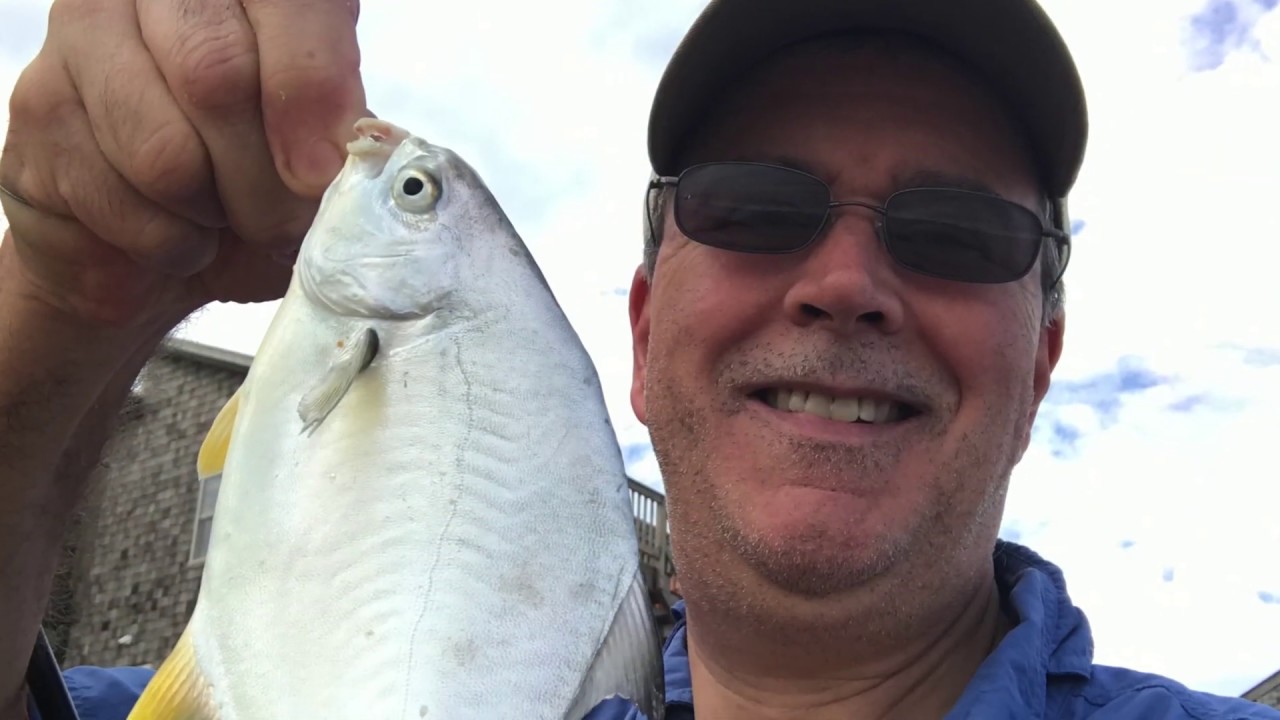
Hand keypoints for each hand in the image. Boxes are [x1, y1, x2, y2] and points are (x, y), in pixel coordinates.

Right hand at [0, 0, 369, 332]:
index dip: (310, 87)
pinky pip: (118, 198)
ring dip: (212, 212)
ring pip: (161, 148)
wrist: (166, 258)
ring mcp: (83, 37)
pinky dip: (169, 242)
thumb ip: (340, 139)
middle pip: (216, 74)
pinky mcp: (37, 109)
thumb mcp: (321, 163)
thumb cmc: (257, 193)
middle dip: (265, 179)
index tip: (324, 168)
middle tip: (282, 223)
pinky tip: (178, 232)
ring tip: (223, 217)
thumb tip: (343, 149)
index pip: (287, 0)